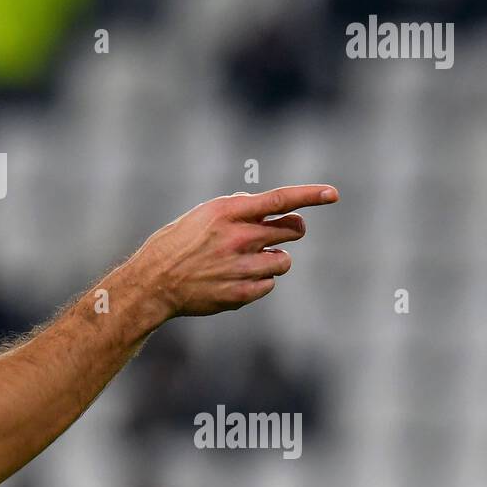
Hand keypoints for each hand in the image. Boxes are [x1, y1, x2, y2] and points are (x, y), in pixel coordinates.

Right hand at [126, 184, 338, 320]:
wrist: (153, 282)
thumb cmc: (175, 243)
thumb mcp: (201, 215)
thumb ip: (235, 209)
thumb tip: (263, 205)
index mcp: (227, 212)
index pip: (280, 199)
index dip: (310, 195)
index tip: (333, 194)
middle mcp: (238, 237)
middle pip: (292, 230)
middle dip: (292, 230)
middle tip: (280, 234)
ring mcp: (240, 266)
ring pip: (284, 261)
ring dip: (275, 259)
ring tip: (252, 260)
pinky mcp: (240, 292)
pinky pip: (269, 285)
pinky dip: (260, 281)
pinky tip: (238, 279)